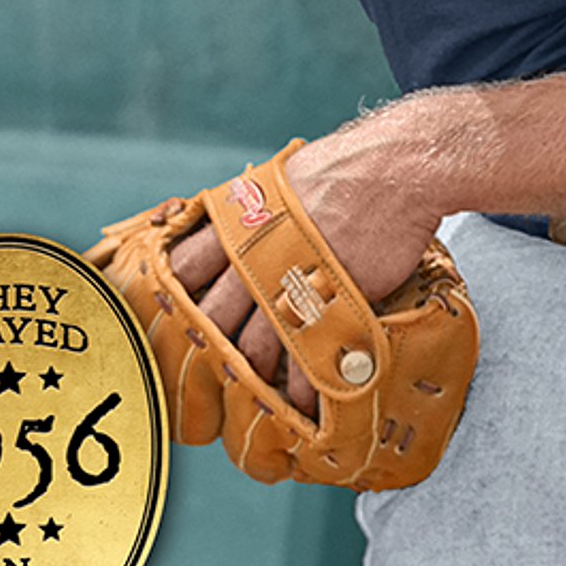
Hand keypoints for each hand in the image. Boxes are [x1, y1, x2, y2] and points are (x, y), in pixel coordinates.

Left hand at [166, 120, 444, 410]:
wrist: (394, 166)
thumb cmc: (342, 168)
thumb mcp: (279, 181)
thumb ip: (250, 213)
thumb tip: (232, 235)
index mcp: (234, 221)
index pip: (181, 269)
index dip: (171, 303)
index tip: (171, 328)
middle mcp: (252, 253)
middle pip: (210, 317)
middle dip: (209, 352)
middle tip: (211, 379)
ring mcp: (288, 279)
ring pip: (250, 345)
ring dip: (253, 376)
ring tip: (260, 396)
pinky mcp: (327, 298)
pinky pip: (303, 354)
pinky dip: (301, 383)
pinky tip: (303, 400)